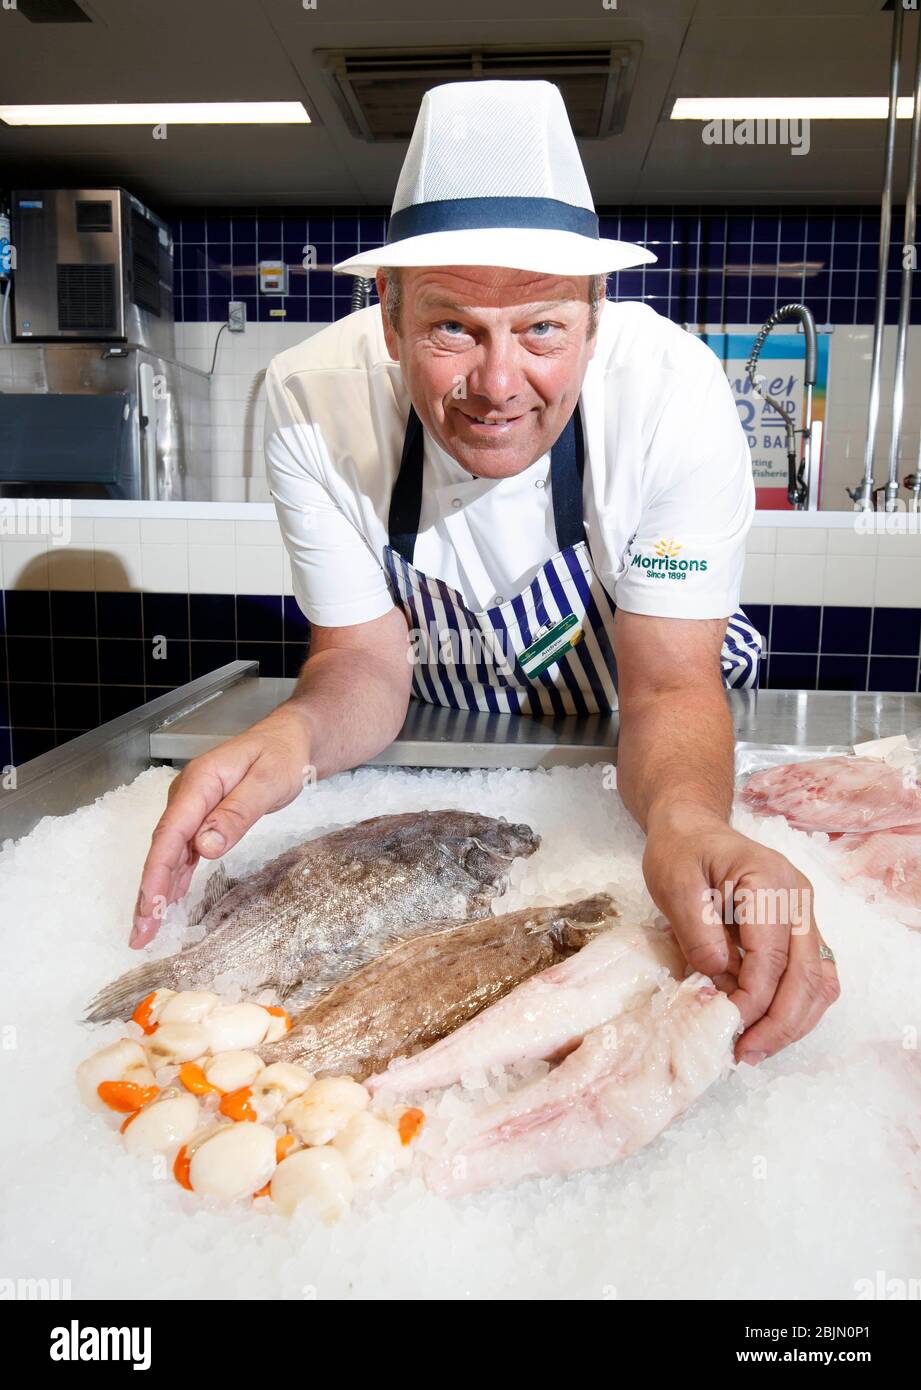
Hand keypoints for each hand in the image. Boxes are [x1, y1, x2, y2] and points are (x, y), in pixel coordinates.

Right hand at [130, 702, 313, 947]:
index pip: (170, 835)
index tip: (149, 908)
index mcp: (200, 783)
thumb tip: (205, 847)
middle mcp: (188, 795)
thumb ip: (237, 814)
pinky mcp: (203, 816)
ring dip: (157, 890)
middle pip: (162, 848)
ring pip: (170, 853)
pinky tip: (169, 900)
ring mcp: (194, 806)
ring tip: (147, 928)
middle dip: (148, 892)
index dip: (156, 874)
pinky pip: (184, 850)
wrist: (292, 738)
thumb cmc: (283, 754)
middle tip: (140, 934)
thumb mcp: (268, 782)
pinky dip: (175, 876)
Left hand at [642, 806, 839, 1063]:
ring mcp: (806, 915)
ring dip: (792, 1022)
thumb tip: (721, 980)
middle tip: (744, 1054)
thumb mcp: (674, 885)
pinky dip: (796, 1008)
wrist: (692, 831)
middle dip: (778, 1023)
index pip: (771, 956)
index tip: (725, 1025)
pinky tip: (767, 1028)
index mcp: (769, 881)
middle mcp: (799, 898)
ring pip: (819, 982)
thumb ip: (698, 933)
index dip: (752, 999)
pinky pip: (813, 977)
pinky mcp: (801, 931)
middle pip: (806, 975)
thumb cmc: (680, 853)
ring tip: (755, 1049)